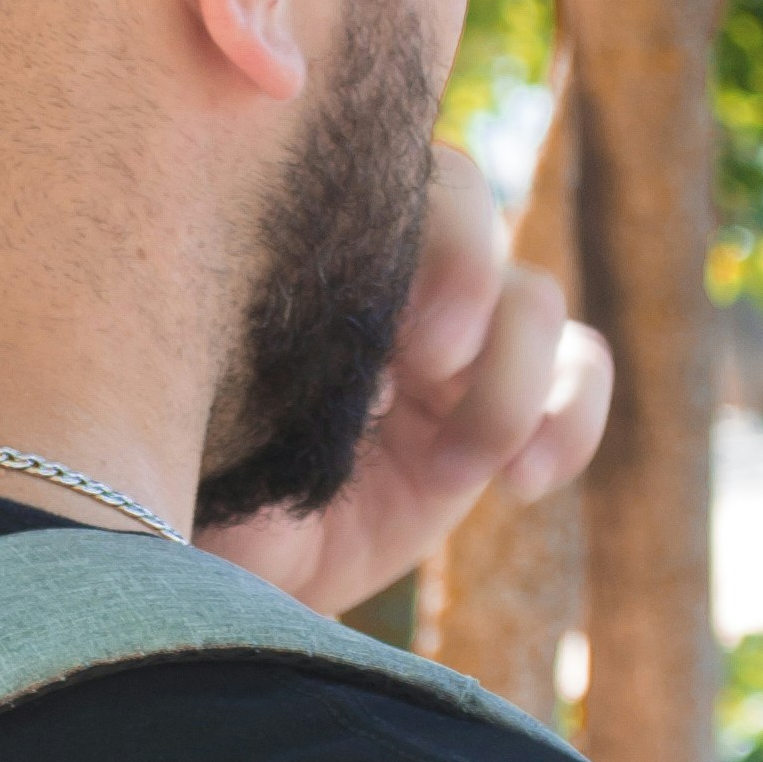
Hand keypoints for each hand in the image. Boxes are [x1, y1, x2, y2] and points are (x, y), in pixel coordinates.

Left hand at [197, 141, 612, 620]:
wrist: (221, 585)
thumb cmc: (186, 484)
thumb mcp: (189, 408)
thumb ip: (229, 332)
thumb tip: (262, 271)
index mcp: (304, 249)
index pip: (389, 176)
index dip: (427, 236)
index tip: (401, 333)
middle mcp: (383, 277)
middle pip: (472, 209)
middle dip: (471, 282)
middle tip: (433, 364)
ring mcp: (448, 341)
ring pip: (535, 302)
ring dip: (510, 386)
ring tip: (454, 470)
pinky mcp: (496, 409)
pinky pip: (576, 377)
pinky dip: (571, 419)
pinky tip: (524, 482)